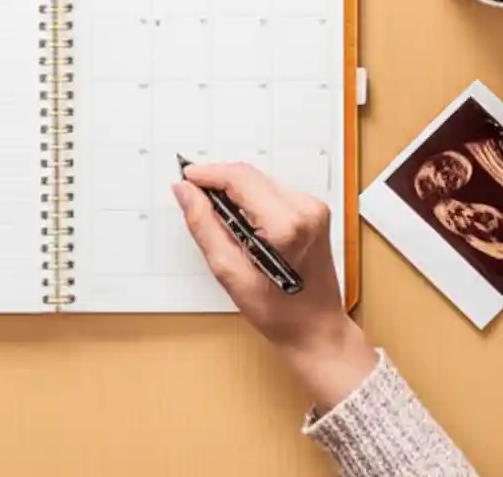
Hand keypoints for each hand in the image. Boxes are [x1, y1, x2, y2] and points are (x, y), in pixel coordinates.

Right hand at [173, 162, 375, 408]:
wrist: (316, 328)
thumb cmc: (279, 312)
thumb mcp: (229, 272)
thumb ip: (204, 226)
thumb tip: (186, 193)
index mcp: (286, 225)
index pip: (239, 178)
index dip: (208, 174)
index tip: (187, 178)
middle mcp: (305, 210)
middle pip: (250, 175)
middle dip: (219, 182)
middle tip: (195, 198)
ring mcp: (314, 208)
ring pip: (260, 181)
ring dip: (235, 192)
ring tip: (219, 219)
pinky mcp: (314, 211)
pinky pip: (273, 192)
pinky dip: (252, 201)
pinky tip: (244, 225)